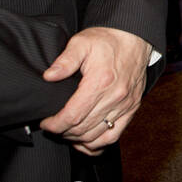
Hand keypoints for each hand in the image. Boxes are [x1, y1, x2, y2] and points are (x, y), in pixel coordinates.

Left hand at [40, 27, 151, 155]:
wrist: (135, 37)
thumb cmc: (107, 40)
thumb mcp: (81, 42)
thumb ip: (64, 60)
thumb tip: (49, 76)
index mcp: (100, 82)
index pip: (73, 115)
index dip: (55, 124)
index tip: (46, 123)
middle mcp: (115, 97)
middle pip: (83, 129)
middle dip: (63, 132)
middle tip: (53, 126)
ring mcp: (125, 104)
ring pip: (97, 137)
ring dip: (78, 139)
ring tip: (67, 132)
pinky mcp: (132, 108)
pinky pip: (114, 136)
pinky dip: (98, 144)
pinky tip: (86, 141)